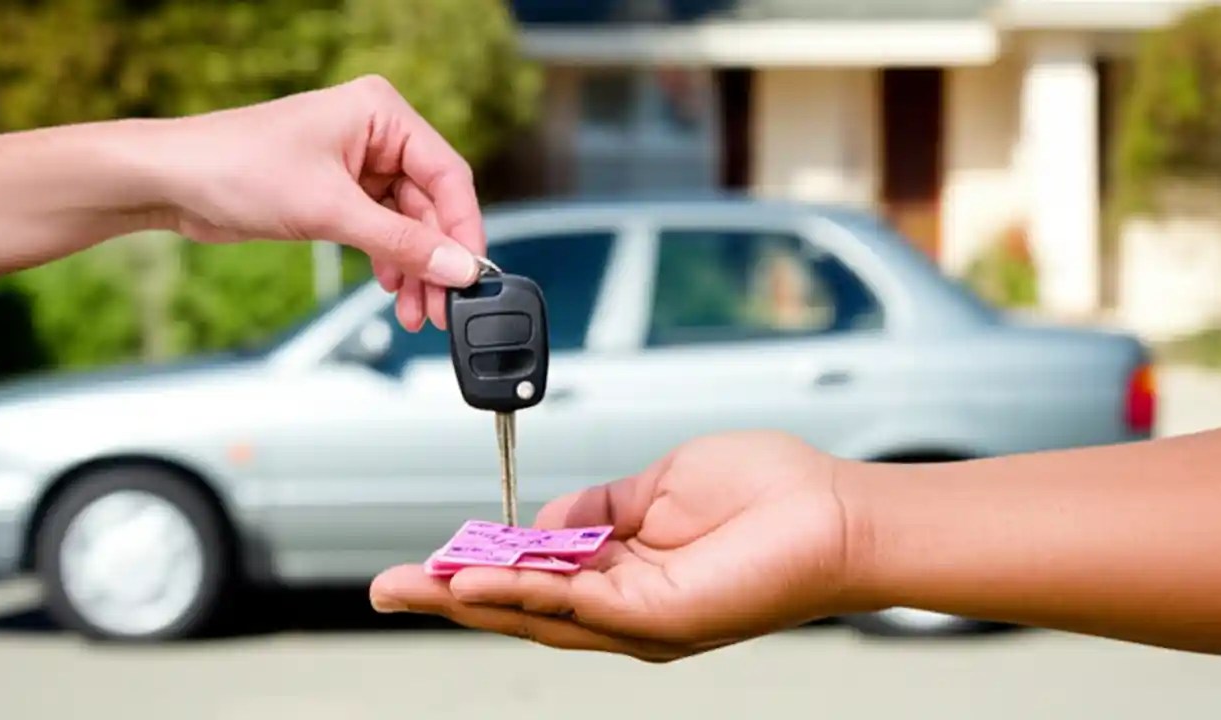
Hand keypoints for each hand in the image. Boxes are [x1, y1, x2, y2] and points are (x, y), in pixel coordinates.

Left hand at [154, 74, 483, 330]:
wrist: (170, 182)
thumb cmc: (234, 167)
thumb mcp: (331, 211)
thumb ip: (402, 243)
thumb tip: (457, 267)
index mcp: (380, 112)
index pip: (447, 174)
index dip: (463, 229)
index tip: (472, 274)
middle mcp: (374, 134)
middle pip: (430, 205)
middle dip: (434, 259)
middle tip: (441, 305)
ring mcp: (356, 163)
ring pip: (408, 224)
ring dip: (413, 268)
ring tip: (415, 309)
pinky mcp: (338, 192)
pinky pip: (382, 230)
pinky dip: (389, 261)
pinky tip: (390, 287)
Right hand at [369, 431, 879, 661]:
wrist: (834, 509)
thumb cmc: (764, 492)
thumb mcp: (657, 485)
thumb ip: (598, 507)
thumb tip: (540, 520)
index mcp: (622, 571)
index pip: (534, 576)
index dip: (479, 566)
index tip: (430, 557)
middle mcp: (624, 605)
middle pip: (521, 607)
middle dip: (451, 596)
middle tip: (386, 589)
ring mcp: (641, 619)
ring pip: (539, 616)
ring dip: (472, 599)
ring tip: (411, 587)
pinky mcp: (662, 619)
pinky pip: (581, 607)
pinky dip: (527, 593)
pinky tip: (482, 579)